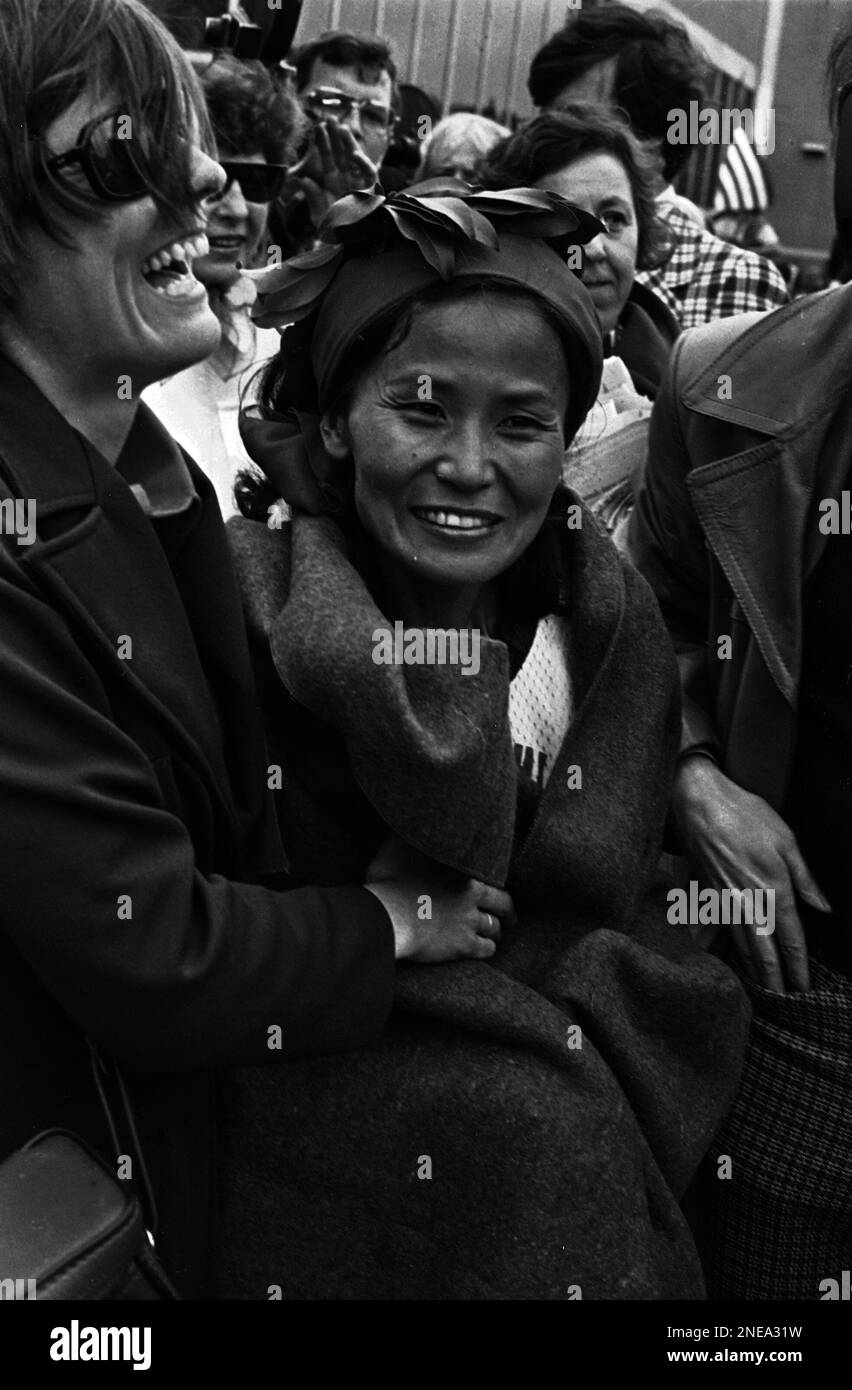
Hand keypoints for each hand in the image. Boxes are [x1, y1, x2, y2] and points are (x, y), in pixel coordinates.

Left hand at [289, 121, 379, 224]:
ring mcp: (359, 183)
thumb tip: (302, 179)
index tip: (317, 127)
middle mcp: (346, 179)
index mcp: (333, 182)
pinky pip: (369, 173)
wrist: (351, 242)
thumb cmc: (335, 232)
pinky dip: (362, 163)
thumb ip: (312, 197)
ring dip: (349, 143)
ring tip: (342, 128)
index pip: (327, 158)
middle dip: (336, 136)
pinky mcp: (371, 191)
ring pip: (355, 157)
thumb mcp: (320, 215)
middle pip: (341, 153)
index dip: (322, 143)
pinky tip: (353, 156)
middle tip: (329, 118)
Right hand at [363, 831, 515, 963]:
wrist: (386, 918)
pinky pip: (486, 949)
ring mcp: (469, 922)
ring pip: (494, 929)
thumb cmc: (389, 884)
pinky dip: (486, 948)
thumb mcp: (399, 852)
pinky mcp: (463, 946)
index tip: (496, 890)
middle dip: (507, 913)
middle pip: (503, 906)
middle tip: (508, 917)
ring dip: (494, 932)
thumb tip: (404, 824)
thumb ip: (409, 840)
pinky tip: (483, 949)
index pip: (494, 879)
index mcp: (464, 873)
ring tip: (493, 934)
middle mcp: (472, 896)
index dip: (497, 886)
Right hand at [672, 754, 830, 991]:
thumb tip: (822, 906)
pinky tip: (733, 962)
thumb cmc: (744, 814)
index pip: (791, 938)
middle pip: (765, 952)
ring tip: (764, 991)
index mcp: (774, 887)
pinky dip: (730, 951)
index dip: (799, 967)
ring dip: (754, 971)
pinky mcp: (709, 895)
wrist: (698, 803)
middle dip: (776, 981)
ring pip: (742, 946)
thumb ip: (805, 877)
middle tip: (784, 1003)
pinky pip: (721, 932)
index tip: (805, 988)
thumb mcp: (786, 839)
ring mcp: (725, 901)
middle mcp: (749, 901)